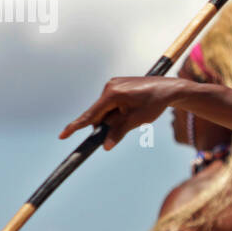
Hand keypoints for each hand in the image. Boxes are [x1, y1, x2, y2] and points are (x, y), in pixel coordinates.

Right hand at [60, 77, 184, 149]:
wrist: (169, 89)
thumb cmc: (154, 104)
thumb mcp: (136, 120)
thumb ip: (118, 132)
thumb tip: (106, 146)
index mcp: (112, 93)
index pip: (91, 114)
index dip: (76, 126)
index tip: (62, 136)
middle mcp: (110, 86)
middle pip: (99, 113)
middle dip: (108, 123)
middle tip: (130, 121)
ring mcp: (113, 84)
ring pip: (105, 109)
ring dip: (114, 116)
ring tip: (135, 112)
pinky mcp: (117, 85)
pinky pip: (111, 103)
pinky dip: (117, 110)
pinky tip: (133, 108)